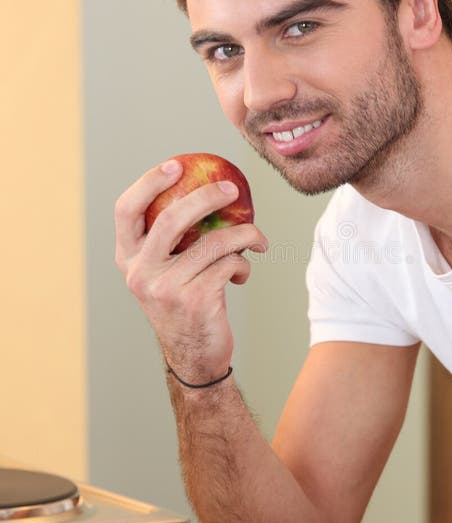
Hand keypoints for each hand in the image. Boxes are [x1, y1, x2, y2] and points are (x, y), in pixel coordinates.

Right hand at [115, 159, 267, 383]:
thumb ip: (170, 240)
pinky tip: (241, 274)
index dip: (147, 182)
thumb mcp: (165, 272)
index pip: (125, 210)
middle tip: (232, 190)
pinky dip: (242, 264)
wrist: (195, 356)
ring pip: (213, 242)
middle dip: (206, 197)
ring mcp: (165, 288)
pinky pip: (228, 264)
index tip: (175, 165)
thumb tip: (205, 190)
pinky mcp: (195, 300)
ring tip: (256, 240)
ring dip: (244, 235)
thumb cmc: (184, 303)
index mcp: (127, 259)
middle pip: (171, 218)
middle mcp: (139, 272)